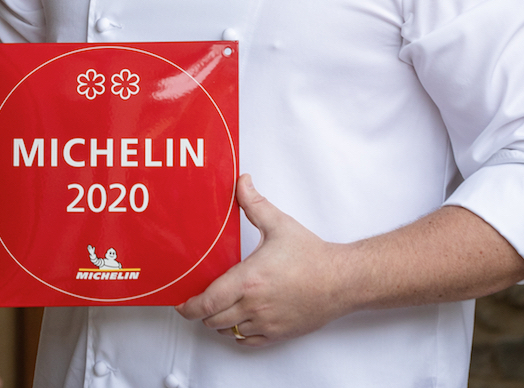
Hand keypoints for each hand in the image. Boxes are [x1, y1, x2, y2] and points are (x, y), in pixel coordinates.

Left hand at [176, 175, 352, 345]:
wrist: (342, 280)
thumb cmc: (312, 256)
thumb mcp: (279, 224)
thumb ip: (254, 203)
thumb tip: (241, 181)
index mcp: (249, 279)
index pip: (207, 301)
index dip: (189, 306)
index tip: (181, 303)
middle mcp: (254, 305)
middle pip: (213, 319)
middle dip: (202, 312)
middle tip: (198, 301)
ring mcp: (266, 322)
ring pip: (228, 331)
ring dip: (220, 321)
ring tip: (219, 307)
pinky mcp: (279, 333)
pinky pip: (247, 341)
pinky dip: (238, 334)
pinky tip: (239, 321)